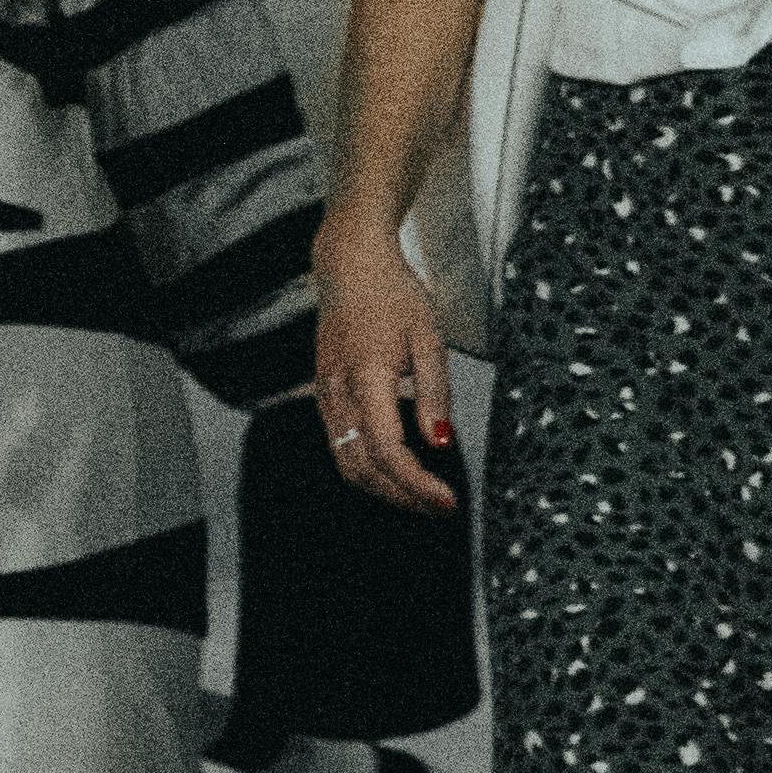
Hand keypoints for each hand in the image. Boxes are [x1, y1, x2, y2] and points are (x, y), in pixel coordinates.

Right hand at [313, 198, 459, 517]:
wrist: (350, 265)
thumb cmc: (393, 293)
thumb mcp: (429, 337)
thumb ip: (434, 393)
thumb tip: (440, 442)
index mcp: (367, 376)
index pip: (388, 450)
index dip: (417, 484)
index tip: (447, 501)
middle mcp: (338, 392)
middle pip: (363, 469)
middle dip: (403, 497)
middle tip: (440, 507)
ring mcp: (325, 396)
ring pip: (347, 464)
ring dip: (384, 490)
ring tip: (422, 496)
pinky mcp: (324, 396)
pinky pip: (340, 446)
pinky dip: (367, 470)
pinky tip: (396, 470)